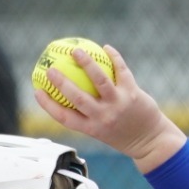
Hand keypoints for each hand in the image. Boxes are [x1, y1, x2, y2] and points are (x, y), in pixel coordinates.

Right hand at [31, 43, 186, 172]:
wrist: (151, 141)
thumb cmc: (123, 134)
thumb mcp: (101, 130)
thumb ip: (87, 115)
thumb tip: (68, 96)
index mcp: (91, 129)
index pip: (64, 117)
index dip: (47, 105)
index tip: (36, 91)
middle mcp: (103, 118)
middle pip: (76, 98)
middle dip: (61, 82)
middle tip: (50, 68)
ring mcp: (118, 105)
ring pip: (98, 80)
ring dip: (86, 63)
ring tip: (75, 51)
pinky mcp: (132, 94)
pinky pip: (120, 70)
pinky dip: (114, 57)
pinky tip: (106, 47)